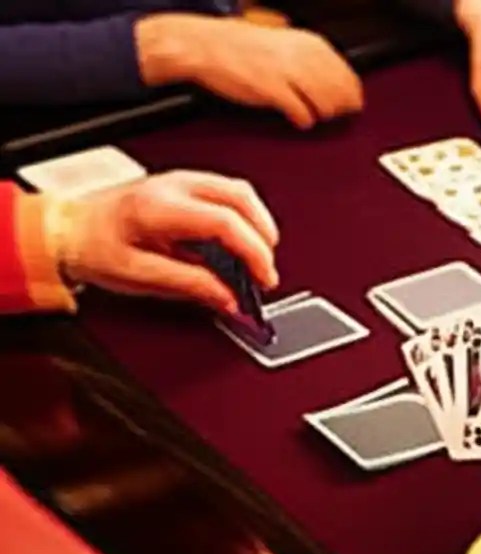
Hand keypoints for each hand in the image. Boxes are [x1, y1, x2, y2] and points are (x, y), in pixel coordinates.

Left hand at [57, 171, 278, 311]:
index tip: (263, 277)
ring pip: (239, 190)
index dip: (253, 252)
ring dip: (257, 224)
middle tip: (264, 270)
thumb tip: (228, 297)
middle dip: (263, 238)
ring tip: (256, 256)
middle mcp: (173, 186)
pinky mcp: (182, 183)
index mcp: (160, 207)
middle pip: (241, 198)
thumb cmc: (91, 247)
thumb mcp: (137, 276)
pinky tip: (240, 238)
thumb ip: (188, 285)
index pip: (225, 221)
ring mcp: (179, 180)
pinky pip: (227, 191)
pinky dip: (243, 216)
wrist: (65, 227)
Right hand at [136, 14, 363, 129]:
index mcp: (307, 42)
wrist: (202, 45)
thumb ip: (306, 56)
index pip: (347, 73)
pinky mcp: (273, 91)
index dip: (352, 93)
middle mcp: (302, 56)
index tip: (352, 103)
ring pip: (326, 104)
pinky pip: (303, 114)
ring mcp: (288, 74)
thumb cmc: (237, 45)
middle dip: (342, 107)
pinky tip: (299, 120)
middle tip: (336, 114)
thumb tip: (330, 76)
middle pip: (341, 92)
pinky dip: (305, 120)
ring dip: (324, 115)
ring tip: (314, 115)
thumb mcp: (281, 41)